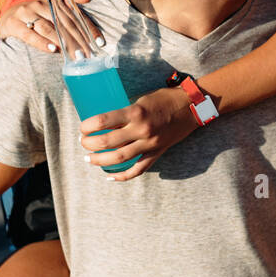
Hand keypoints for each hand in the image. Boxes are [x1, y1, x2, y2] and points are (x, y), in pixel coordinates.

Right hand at [0, 0, 101, 55]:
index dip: (89, 28)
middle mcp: (40, 4)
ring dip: (63, 41)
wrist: (8, 17)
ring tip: (75, 54)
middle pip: (64, 22)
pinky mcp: (13, 24)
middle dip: (78, 39)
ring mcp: (26, 13)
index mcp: (52, 0)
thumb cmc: (37, 15)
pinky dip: (42, 42)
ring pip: (48, 28)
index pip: (75, 14)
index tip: (100, 42)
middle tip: (88, 53)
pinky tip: (53, 49)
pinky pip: (29, 34)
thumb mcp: (52, 7)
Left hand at [78, 86, 197, 179]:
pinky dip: (123, 176)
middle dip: (90, 144)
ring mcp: (149, 144)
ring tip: (89, 159)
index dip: (88, 126)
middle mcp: (141, 130)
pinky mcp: (157, 152)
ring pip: (119, 158)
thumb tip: (105, 122)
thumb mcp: (142, 99)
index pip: (103, 121)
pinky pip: (138, 169)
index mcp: (135, 112)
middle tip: (84, 142)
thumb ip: (126, 112)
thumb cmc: (165, 99)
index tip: (83, 127)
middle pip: (107, 142)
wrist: (192, 107)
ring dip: (100, 161)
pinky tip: (110, 177)